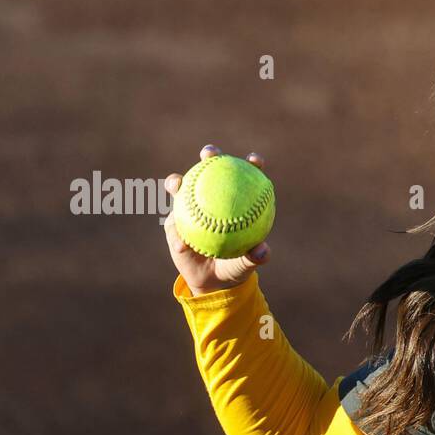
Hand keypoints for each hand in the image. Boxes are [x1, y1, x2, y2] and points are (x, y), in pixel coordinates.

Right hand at [164, 144, 271, 296]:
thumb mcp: (247, 264)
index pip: (246, 178)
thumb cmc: (234, 266)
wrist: (212, 280)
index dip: (251, 164)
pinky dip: (176, 233)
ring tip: (176, 184)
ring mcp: (190, 208)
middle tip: (210, 154)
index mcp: (235, 202)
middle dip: (211, 154)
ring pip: (181, 188)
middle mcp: (212, 198)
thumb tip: (262, 251)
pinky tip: (180, 242)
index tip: (255, 160)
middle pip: (210, 170)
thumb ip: (255, 256)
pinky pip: (172, 226)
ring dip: (176, 181)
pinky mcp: (174, 223)